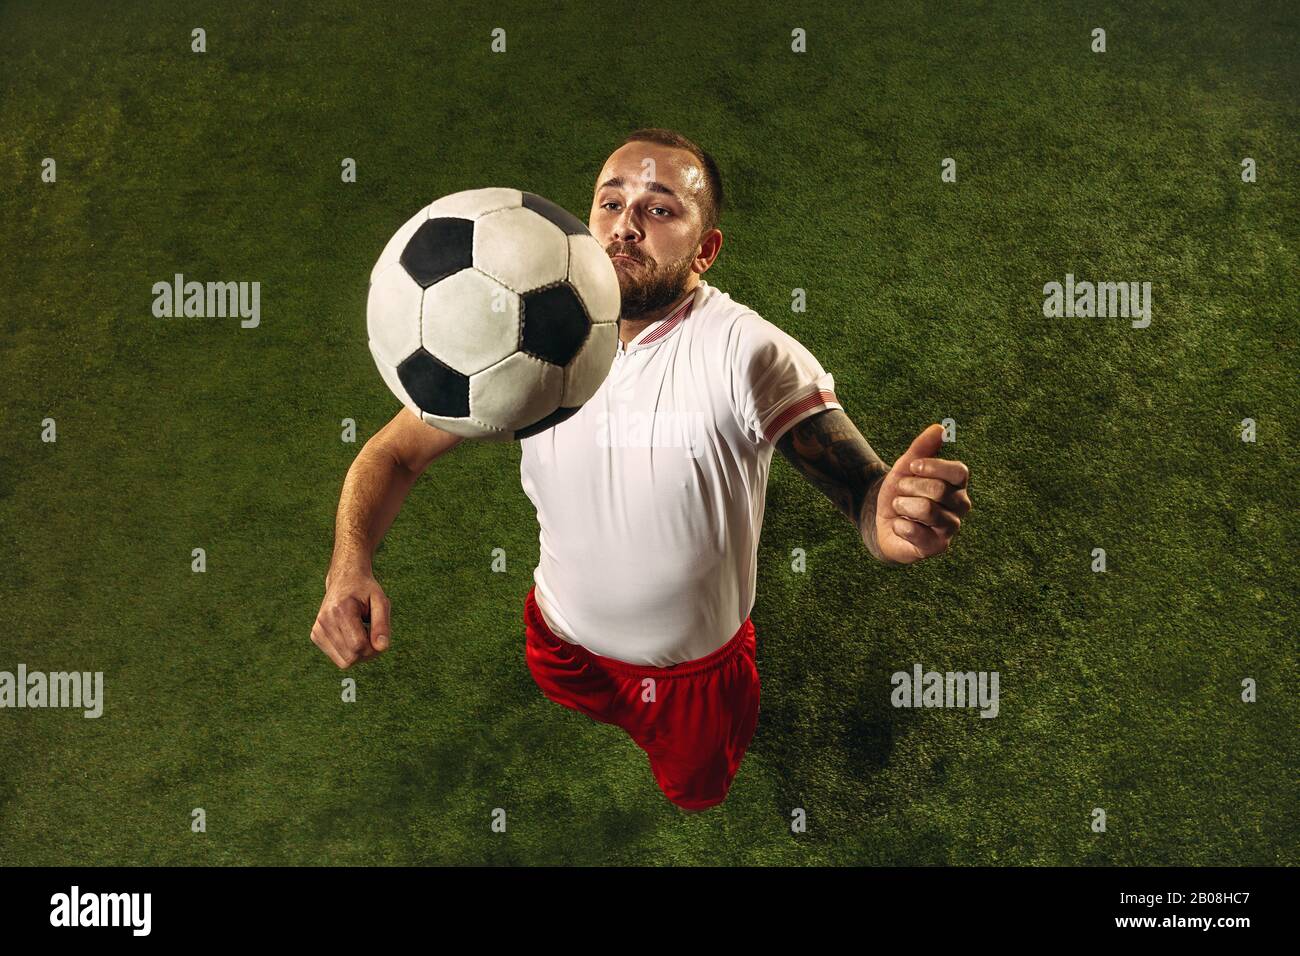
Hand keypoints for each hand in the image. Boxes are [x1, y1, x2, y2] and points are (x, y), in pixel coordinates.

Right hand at [311, 564, 391, 667]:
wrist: (344, 580)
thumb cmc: (365, 591)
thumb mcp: (380, 602)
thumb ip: (382, 625)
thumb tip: (382, 648)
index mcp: (340, 610)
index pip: (358, 646)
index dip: (374, 649)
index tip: (381, 638)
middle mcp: (325, 620)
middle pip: (351, 657)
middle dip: (368, 653)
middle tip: (374, 636)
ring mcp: (317, 629)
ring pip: (344, 662)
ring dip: (359, 654)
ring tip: (363, 633)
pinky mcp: (315, 635)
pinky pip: (338, 658)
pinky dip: (349, 652)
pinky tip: (352, 635)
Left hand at [869, 424, 970, 563]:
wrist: (883, 521)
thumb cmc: (901, 492)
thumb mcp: (907, 466)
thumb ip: (922, 447)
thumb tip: (940, 428)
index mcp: (958, 484)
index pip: (959, 472)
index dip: (933, 466)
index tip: (913, 466)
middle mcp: (961, 506)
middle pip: (938, 490)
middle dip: (909, 487)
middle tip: (901, 491)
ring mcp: (951, 528)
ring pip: (926, 510)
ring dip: (902, 505)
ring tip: (900, 508)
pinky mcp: (937, 547)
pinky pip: (915, 532)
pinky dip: (899, 525)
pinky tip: (901, 526)